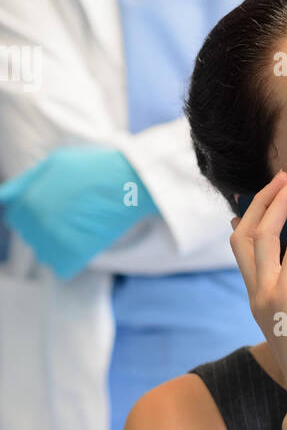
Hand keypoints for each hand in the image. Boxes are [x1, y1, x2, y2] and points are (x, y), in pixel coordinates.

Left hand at [0, 144, 158, 277]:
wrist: (130, 182)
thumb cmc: (94, 167)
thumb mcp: (54, 163)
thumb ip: (25, 182)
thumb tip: (2, 198)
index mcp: (29, 200)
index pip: (16, 218)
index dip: (33, 213)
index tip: (55, 208)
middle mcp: (37, 222)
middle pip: (30, 236)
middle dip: (44, 227)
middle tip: (72, 215)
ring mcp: (55, 239)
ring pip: (44, 253)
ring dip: (57, 244)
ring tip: (79, 227)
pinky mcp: (75, 254)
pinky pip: (61, 266)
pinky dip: (69, 259)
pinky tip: (83, 244)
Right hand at [230, 167, 286, 410]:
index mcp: (263, 295)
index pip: (245, 245)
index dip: (256, 212)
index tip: (279, 188)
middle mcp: (258, 293)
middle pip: (245, 232)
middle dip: (265, 198)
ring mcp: (267, 296)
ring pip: (262, 234)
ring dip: (283, 201)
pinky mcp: (286, 300)